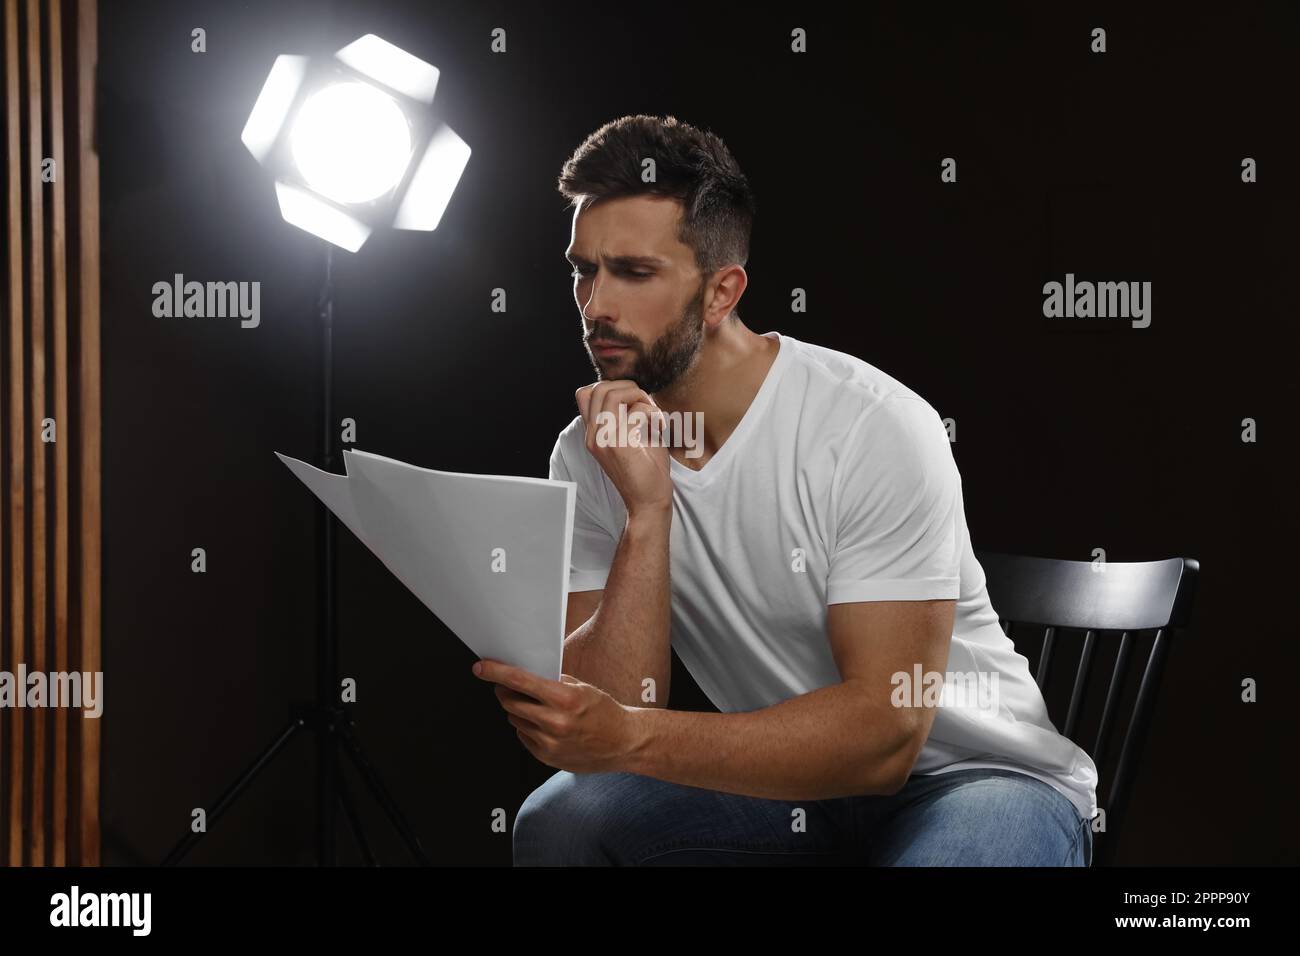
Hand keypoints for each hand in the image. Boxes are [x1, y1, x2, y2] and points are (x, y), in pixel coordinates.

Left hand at [473, 659, 643, 773]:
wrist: (623, 742)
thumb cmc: (605, 712)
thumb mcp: (582, 688)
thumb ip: (553, 682)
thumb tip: (524, 675)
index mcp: (564, 699)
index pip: (520, 681)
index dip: (496, 672)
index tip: (481, 667)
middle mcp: (555, 722)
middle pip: (510, 702)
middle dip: (504, 691)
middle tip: (507, 686)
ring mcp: (549, 743)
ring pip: (514, 719)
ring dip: (518, 710)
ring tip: (537, 708)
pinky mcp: (546, 757)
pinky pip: (523, 736)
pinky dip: (527, 727)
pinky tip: (543, 724)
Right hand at [575, 381, 672, 517]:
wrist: (649, 502)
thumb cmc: (646, 469)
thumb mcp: (632, 437)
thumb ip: (628, 415)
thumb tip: (636, 391)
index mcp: (594, 433)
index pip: (585, 394)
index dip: (610, 387)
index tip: (632, 401)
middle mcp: (593, 435)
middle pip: (598, 388)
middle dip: (627, 387)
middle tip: (646, 405)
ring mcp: (602, 440)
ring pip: (612, 394)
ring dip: (639, 397)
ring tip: (652, 414)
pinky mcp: (618, 445)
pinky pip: (635, 412)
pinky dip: (651, 413)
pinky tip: (659, 428)